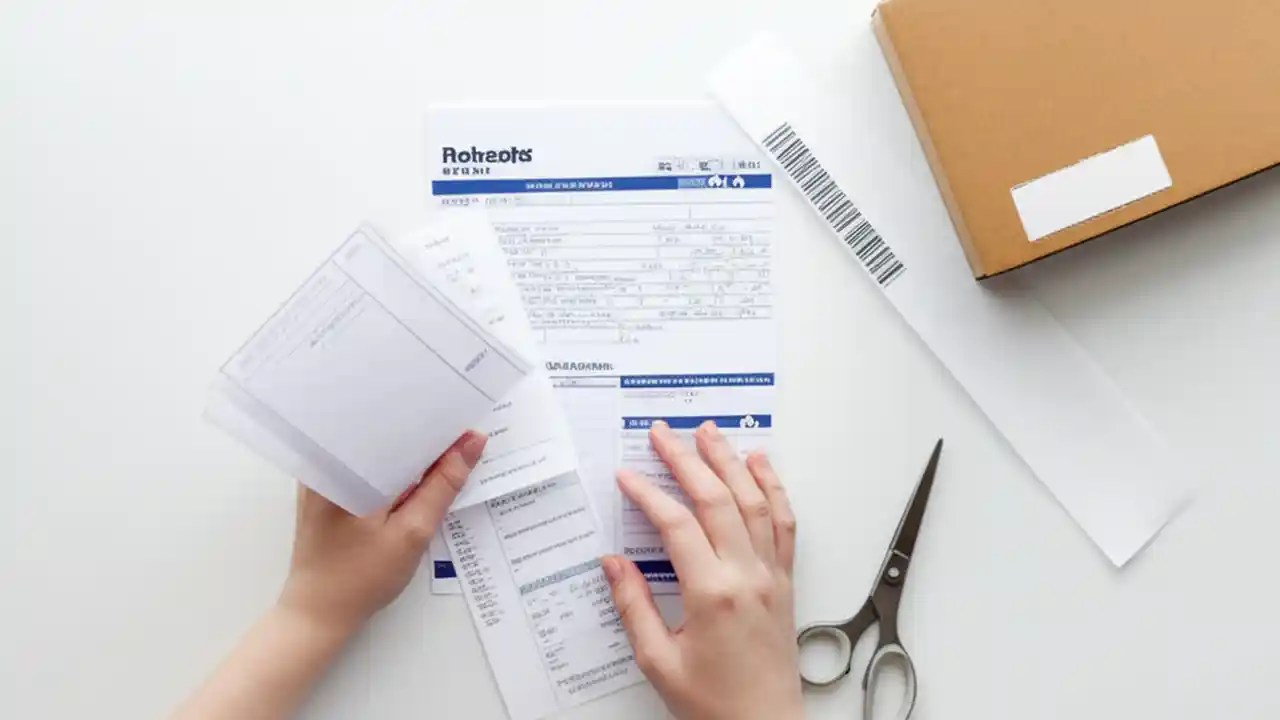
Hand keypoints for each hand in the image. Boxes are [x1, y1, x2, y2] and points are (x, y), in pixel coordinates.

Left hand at [277, 430, 486, 636]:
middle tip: (466, 435)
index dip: (432, 420)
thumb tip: (473, 442)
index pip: (393, 423)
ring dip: (412, 453)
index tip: (467, 419)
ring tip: (449, 449)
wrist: (317, 615)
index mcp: (341, 464)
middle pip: (385, 433)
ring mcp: (325, 476)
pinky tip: (420, 476)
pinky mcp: (329, 491)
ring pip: (379, 450)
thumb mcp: (412, 532)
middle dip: (425, 434)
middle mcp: (326, 461)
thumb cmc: (361, 578)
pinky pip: (369, 467)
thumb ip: (443, 486)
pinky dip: (396, 470)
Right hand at [603, 421, 802, 719]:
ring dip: (730, 462)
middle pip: (717, 500)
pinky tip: (761, 465)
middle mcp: (748, 576)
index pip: (677, 526)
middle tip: (662, 434)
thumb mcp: (659, 661)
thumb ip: (634, 606)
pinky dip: (773, 488)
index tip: (626, 475)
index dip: (649, 495)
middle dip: (686, 461)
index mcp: (713, 595)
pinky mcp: (785, 581)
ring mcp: (772, 576)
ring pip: (754, 502)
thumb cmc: (715, 705)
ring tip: (709, 434)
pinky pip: (784, 523)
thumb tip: (613, 563)